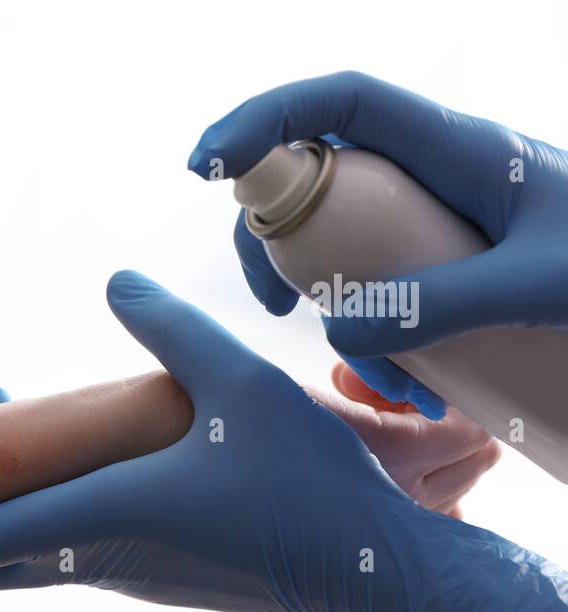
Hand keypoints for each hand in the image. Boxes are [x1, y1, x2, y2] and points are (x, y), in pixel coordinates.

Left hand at [0, 272, 567, 611]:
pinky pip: (74, 552)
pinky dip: (40, 519)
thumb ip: (166, 330)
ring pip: (33, 552)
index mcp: (103, 518)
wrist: (374, 576)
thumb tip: (111, 280)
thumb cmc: (305, 483)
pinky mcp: (160, 578)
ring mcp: (130, 577)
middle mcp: (101, 559)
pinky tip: (65, 472)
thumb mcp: (235, 385)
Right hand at [188, 71, 567, 416]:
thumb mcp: (541, 284)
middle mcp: (433, 169)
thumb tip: (338, 332)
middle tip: (276, 305)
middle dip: (276, 236)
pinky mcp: (444, 256)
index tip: (207, 164)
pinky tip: (408, 380)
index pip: (341, 101)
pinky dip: (374, 328)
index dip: (265, 117)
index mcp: (457, 146)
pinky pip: (379, 276)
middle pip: (316, 172)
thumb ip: (442, 303)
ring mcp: (435, 213)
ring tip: (380, 378)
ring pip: (341, 232)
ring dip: (333, 300)